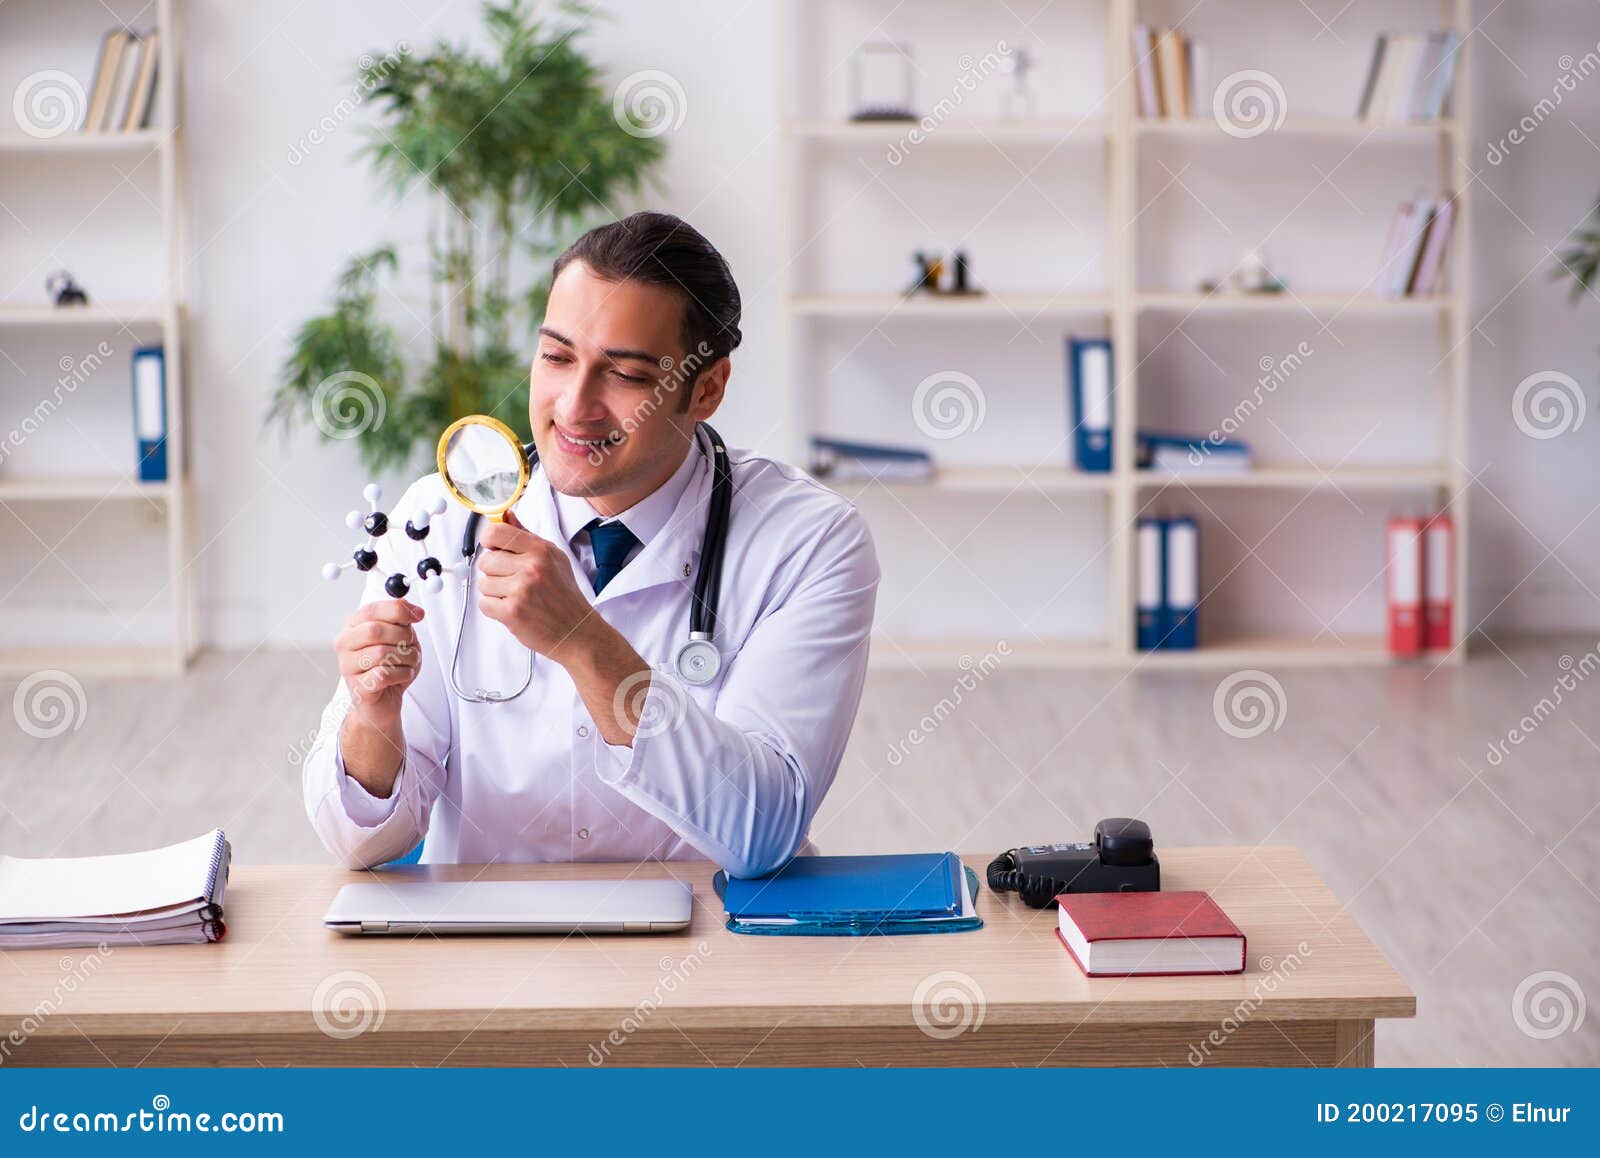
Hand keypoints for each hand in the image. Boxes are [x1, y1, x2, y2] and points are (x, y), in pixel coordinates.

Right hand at [334, 599, 424, 726]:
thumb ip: (401, 622)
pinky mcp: (358, 687)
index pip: (372, 610)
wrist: (381, 702)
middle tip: (412, 645)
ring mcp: (348, 666)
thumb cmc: (389, 668)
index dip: (398, 610)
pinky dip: (403, 674)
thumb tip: (410, 608)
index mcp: (353, 627)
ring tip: (409, 663)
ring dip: (406, 657)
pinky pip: (385, 674)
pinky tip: (402, 676)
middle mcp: (345, 644)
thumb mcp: (399, 640)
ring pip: (382, 653)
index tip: (418, 614)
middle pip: (375, 631)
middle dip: (403, 636)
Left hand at [476, 510, 608, 663]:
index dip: (489, 541)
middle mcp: (530, 567)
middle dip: (494, 573)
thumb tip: (507, 516)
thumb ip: (526, 536)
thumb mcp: (553, 558)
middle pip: (486, 560)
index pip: (496, 532)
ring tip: (517, 597)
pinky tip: (514, 609)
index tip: (494, 548)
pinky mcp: (512, 612)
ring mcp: (521, 590)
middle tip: (513, 581)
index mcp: (540, 550)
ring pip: (483, 584)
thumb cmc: (565, 596)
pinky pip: (485, 604)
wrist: (577, 631)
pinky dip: (495, 609)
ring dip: (495, 593)